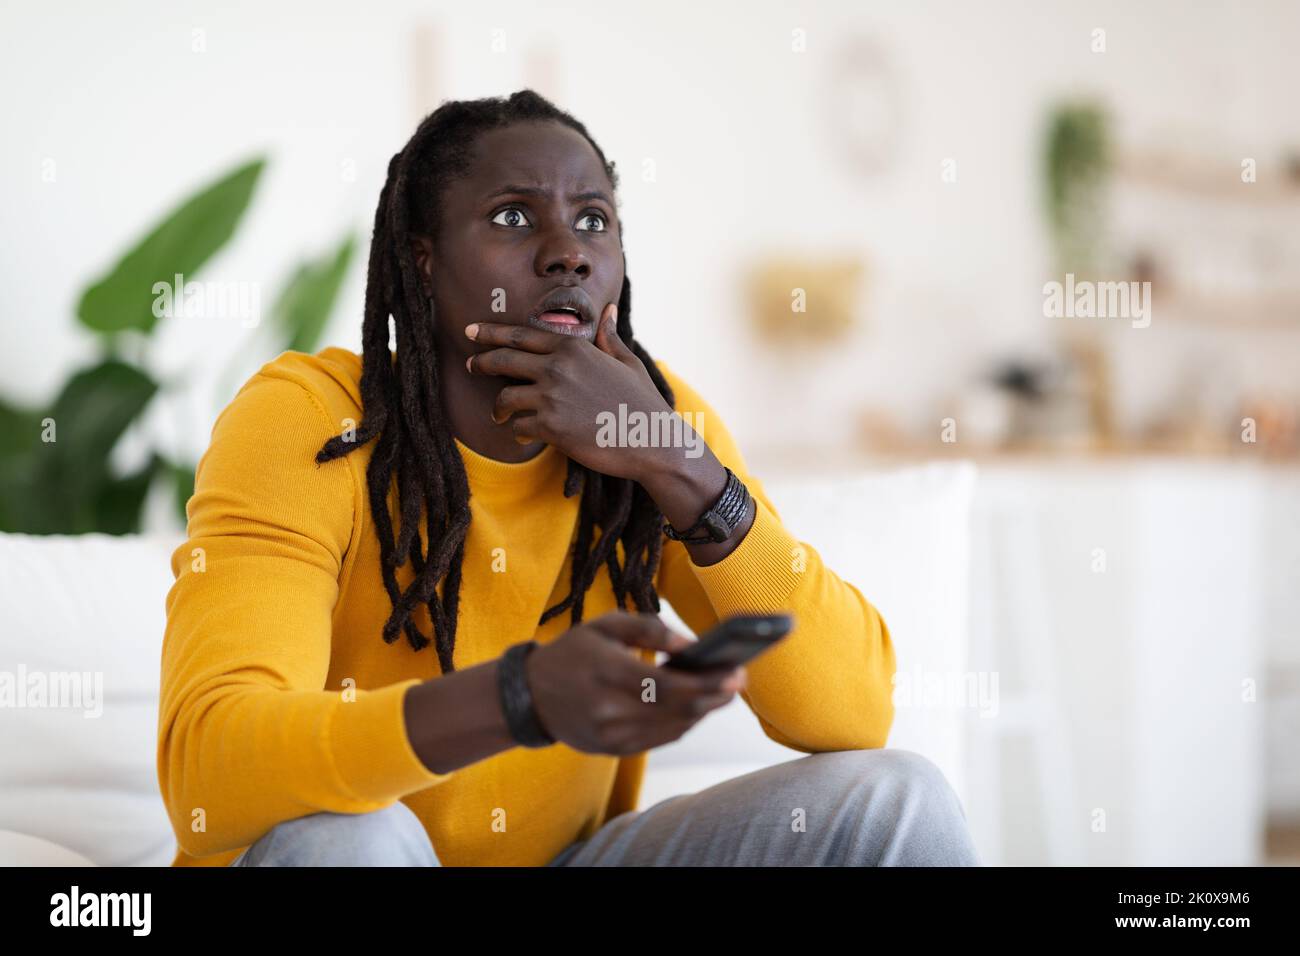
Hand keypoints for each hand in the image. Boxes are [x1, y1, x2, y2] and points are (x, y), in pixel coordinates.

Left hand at [464, 305, 673, 480]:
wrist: (650, 441)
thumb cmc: (641, 403)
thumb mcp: (628, 363)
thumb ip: (610, 337)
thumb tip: (608, 310)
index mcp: (574, 348)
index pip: (521, 335)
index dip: (492, 333)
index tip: (472, 332)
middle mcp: (557, 368)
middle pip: (503, 360)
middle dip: (481, 362)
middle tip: (470, 366)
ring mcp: (551, 397)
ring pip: (505, 398)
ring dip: (499, 409)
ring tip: (499, 417)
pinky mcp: (550, 427)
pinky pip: (519, 427)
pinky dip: (518, 432)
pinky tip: (523, 434)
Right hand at [525, 611, 746, 755]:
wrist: (531, 697)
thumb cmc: (573, 653)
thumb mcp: (604, 625)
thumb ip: (649, 629)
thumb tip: (690, 644)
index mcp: (605, 671)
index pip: (666, 685)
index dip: (705, 683)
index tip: (735, 672)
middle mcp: (608, 709)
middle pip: (677, 711)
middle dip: (714, 696)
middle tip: (738, 679)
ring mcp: (611, 735)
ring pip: (673, 728)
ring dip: (703, 711)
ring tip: (723, 690)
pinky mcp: (614, 750)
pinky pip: (661, 739)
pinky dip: (684, 722)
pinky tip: (697, 706)